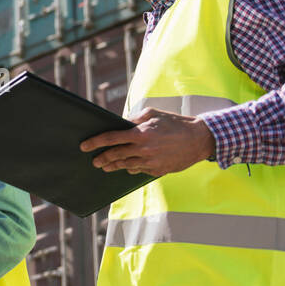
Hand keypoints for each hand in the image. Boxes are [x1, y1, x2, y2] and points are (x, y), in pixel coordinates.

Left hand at [79, 108, 216, 176]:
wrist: (199, 139)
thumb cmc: (175, 123)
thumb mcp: (154, 114)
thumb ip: (135, 120)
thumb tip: (120, 125)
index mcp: (140, 133)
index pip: (111, 139)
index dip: (95, 143)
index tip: (84, 146)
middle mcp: (143, 149)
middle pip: (115, 155)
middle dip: (102, 158)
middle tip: (94, 161)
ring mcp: (151, 162)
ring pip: (126, 166)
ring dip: (113, 166)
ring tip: (105, 166)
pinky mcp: (158, 170)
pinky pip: (139, 171)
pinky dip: (132, 168)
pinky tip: (127, 167)